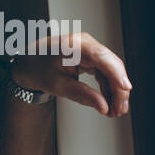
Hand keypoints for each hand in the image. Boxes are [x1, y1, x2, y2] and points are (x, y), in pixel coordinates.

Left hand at [10, 31, 131, 116]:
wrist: (28, 61)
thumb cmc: (38, 68)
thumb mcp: (57, 86)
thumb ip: (82, 96)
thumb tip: (104, 107)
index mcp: (74, 45)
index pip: (102, 58)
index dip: (117, 74)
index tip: (126, 89)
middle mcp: (85, 43)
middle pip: (111, 65)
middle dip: (118, 89)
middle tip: (119, 111)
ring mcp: (89, 48)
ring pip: (111, 70)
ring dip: (115, 90)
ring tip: (115, 111)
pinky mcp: (90, 56)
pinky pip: (104, 71)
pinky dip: (108, 87)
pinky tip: (109, 102)